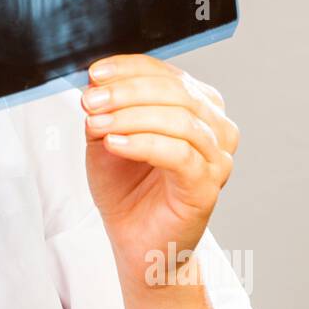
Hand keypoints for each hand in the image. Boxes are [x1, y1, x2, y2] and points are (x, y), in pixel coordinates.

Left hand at [79, 54, 238, 288]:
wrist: (134, 239)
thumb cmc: (126, 188)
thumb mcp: (107, 136)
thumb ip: (106, 109)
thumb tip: (96, 83)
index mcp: (198, 107)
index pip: (167, 74)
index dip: (129, 68)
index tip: (95, 73)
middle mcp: (215, 129)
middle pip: (177, 93)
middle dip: (127, 92)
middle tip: (91, 100)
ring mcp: (217, 159)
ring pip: (180, 121)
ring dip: (132, 117)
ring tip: (97, 125)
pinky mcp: (207, 187)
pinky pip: (179, 155)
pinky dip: (143, 144)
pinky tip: (114, 144)